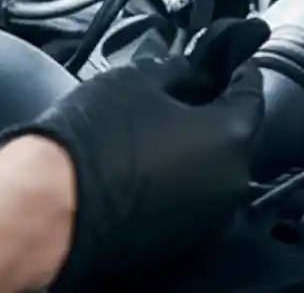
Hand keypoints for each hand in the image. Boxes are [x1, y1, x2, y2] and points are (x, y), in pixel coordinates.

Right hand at [0, 18, 269, 290]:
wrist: (52, 204)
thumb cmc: (92, 143)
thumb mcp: (138, 81)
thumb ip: (181, 71)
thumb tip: (193, 70)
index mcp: (230, 138)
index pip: (251, 93)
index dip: (237, 71)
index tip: (229, 62)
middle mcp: (230, 183)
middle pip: (233, 135)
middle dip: (210, 112)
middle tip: (179, 94)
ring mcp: (207, 217)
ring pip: (211, 170)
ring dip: (192, 149)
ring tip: (150, 131)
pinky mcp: (180, 241)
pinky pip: (189, 199)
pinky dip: (175, 180)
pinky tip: (141, 166)